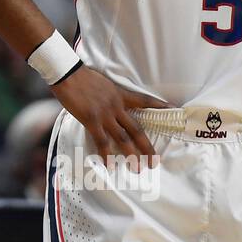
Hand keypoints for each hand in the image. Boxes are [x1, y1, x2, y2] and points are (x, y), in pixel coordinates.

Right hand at [50, 66, 169, 160]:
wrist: (69, 73)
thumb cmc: (82, 76)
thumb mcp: (103, 84)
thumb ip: (109, 96)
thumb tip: (108, 104)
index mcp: (120, 95)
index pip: (144, 101)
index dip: (159, 106)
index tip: (173, 110)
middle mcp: (117, 106)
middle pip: (137, 129)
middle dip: (147, 146)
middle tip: (154, 160)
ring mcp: (105, 114)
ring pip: (123, 138)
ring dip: (131, 154)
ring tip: (137, 168)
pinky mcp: (92, 120)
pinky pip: (102, 141)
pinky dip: (106, 154)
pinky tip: (109, 164)